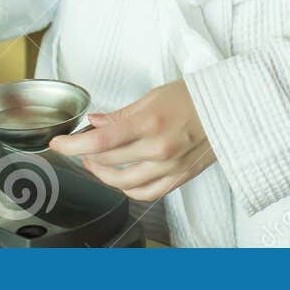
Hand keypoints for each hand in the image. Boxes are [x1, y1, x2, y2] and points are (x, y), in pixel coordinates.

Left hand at [48, 79, 215, 201]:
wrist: (231, 109)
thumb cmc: (196, 97)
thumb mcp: (154, 96)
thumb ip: (122, 114)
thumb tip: (95, 124)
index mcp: (151, 123)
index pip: (101, 141)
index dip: (73, 145)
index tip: (58, 144)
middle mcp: (158, 149)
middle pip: (107, 161)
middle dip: (85, 154)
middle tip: (79, 145)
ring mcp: (169, 167)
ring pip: (121, 183)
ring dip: (102, 173)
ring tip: (95, 162)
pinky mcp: (177, 178)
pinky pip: (144, 193)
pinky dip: (126, 189)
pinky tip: (120, 178)